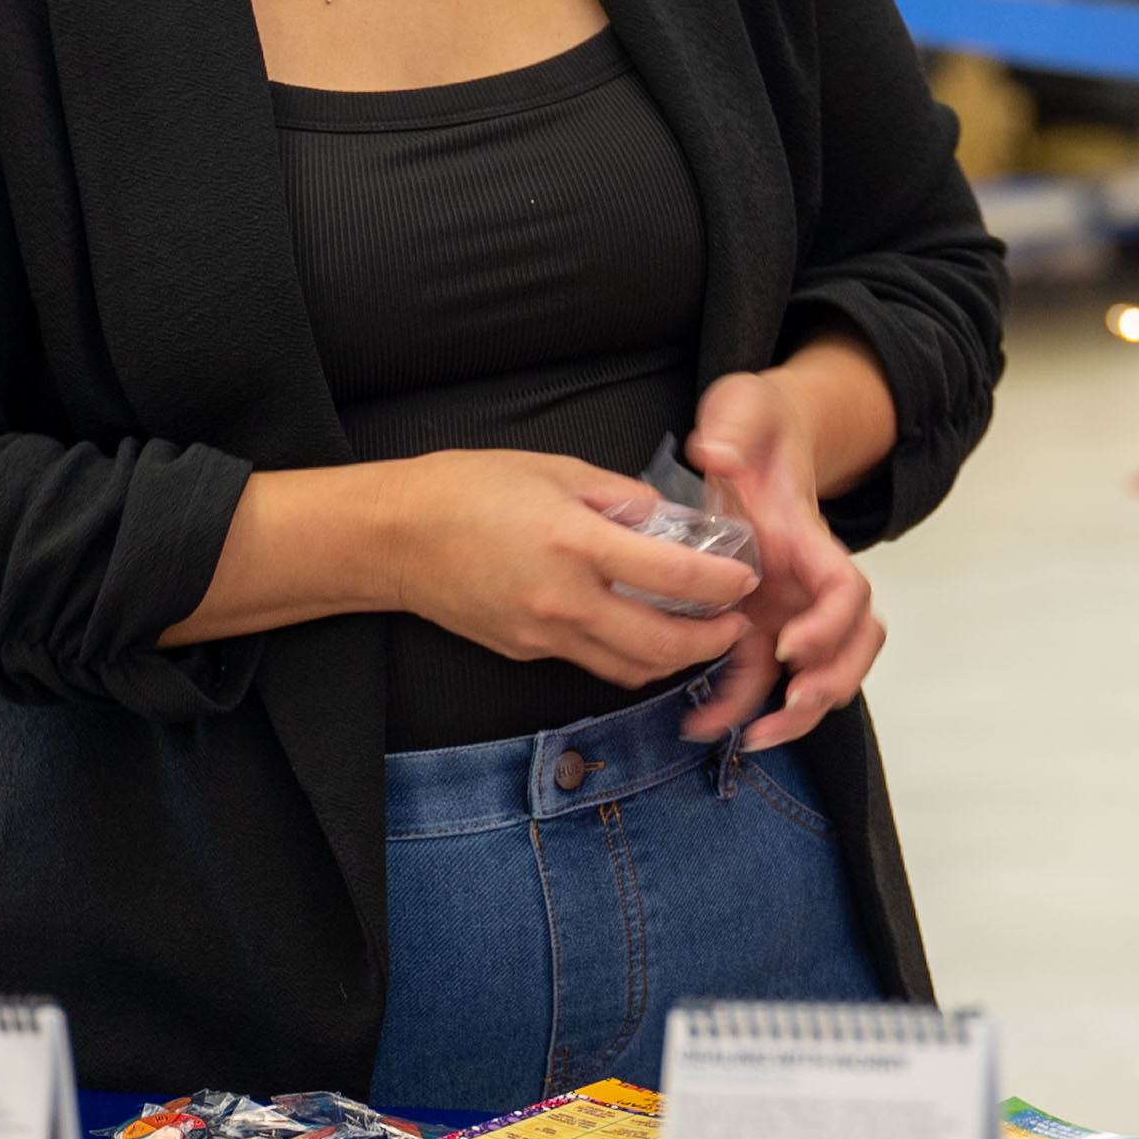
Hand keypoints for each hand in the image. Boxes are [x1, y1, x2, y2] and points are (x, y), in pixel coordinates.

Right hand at [382, 449, 753, 686]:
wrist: (393, 537)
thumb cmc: (466, 490)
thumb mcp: (552, 469)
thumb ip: (617, 495)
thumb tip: (665, 517)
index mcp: (574, 542)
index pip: (672, 574)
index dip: (722, 582)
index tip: (745, 577)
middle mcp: (563, 599)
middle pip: (660, 646)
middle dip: (710, 642)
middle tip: (735, 624)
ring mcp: (542, 634)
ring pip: (628, 668)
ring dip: (672, 659)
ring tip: (697, 635)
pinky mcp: (526, 651)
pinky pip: (591, 662)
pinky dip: (627, 655)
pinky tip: (640, 631)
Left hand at [682, 368, 886, 750]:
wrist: (760, 442)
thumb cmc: (756, 429)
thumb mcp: (744, 410)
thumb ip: (734, 429)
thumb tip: (718, 453)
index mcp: (810, 541)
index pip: (845, 591)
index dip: (828, 625)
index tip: (790, 645)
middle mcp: (809, 583)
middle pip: (853, 646)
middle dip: (830, 683)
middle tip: (790, 703)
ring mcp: (788, 609)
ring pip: (816, 674)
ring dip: (794, 714)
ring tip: (753, 738)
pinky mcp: (758, 624)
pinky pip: (760, 680)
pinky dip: (741, 710)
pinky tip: (705, 726)